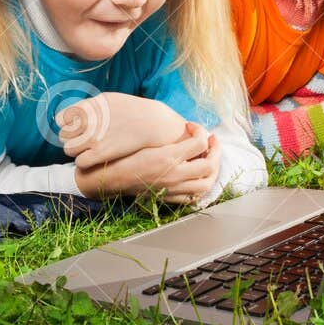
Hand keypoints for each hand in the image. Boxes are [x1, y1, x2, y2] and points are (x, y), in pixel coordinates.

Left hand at [57, 93, 187, 167]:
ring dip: (76, 151)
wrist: (151, 122)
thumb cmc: (131, 109)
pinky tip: (94, 158)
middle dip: (71, 139)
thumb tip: (73, 113)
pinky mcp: (101, 153)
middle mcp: (87, 122)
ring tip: (88, 150)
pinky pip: (80, 162)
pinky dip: (85, 162)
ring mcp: (93, 138)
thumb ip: (88, 105)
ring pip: (68, 150)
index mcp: (87, 107)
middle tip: (83, 141)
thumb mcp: (107, 99)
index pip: (61, 119)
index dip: (66, 125)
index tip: (74, 129)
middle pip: (62, 136)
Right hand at [73, 121, 219, 203]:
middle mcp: (174, 175)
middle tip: (212, 141)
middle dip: (216, 151)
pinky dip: (201, 186)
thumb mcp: (144, 141)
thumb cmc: (122, 156)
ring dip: (213, 170)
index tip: (192, 126)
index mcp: (168, 157)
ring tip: (210, 158)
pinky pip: (193, 197)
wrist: (107, 179)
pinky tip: (199, 176)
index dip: (201, 131)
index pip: (199, 142)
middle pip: (209, 165)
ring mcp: (172, 189)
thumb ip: (166, 137)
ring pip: (206, 184)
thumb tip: (184, 129)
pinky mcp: (168, 198)